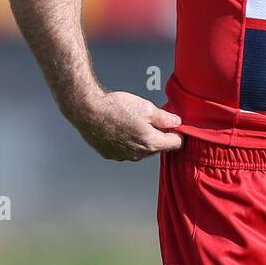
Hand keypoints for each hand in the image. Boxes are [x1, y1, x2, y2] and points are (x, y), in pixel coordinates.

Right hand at [68, 91, 183, 161]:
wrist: (88, 111)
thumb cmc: (115, 108)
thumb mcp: (146, 107)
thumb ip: (165, 118)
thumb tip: (177, 122)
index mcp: (151, 142)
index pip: (176, 144)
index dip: (177, 132)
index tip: (174, 125)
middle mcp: (138, 154)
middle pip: (158, 147)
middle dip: (158, 135)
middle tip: (150, 119)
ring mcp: (124, 156)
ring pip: (141, 149)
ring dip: (141, 138)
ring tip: (131, 121)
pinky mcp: (111, 155)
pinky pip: (126, 150)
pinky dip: (127, 141)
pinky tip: (120, 128)